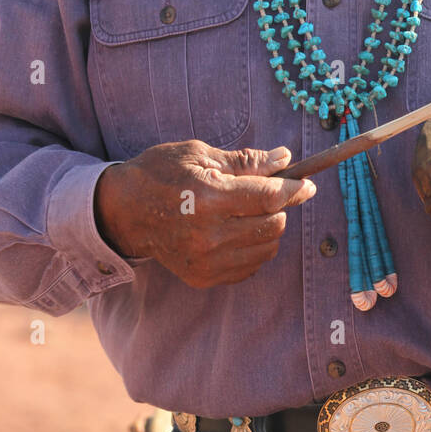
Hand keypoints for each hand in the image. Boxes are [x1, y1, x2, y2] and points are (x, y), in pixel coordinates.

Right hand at [94, 140, 314, 287]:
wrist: (124, 211)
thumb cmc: (161, 172)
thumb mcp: (201, 154)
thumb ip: (246, 161)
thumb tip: (285, 159)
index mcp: (209, 198)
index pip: (269, 197)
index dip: (294, 189)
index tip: (307, 184)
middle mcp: (209, 235)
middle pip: (272, 225)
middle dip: (280, 207)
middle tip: (269, 192)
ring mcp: (206, 261)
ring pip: (266, 248)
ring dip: (268, 228)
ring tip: (248, 211)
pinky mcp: (203, 277)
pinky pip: (249, 267)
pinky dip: (253, 249)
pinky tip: (236, 232)